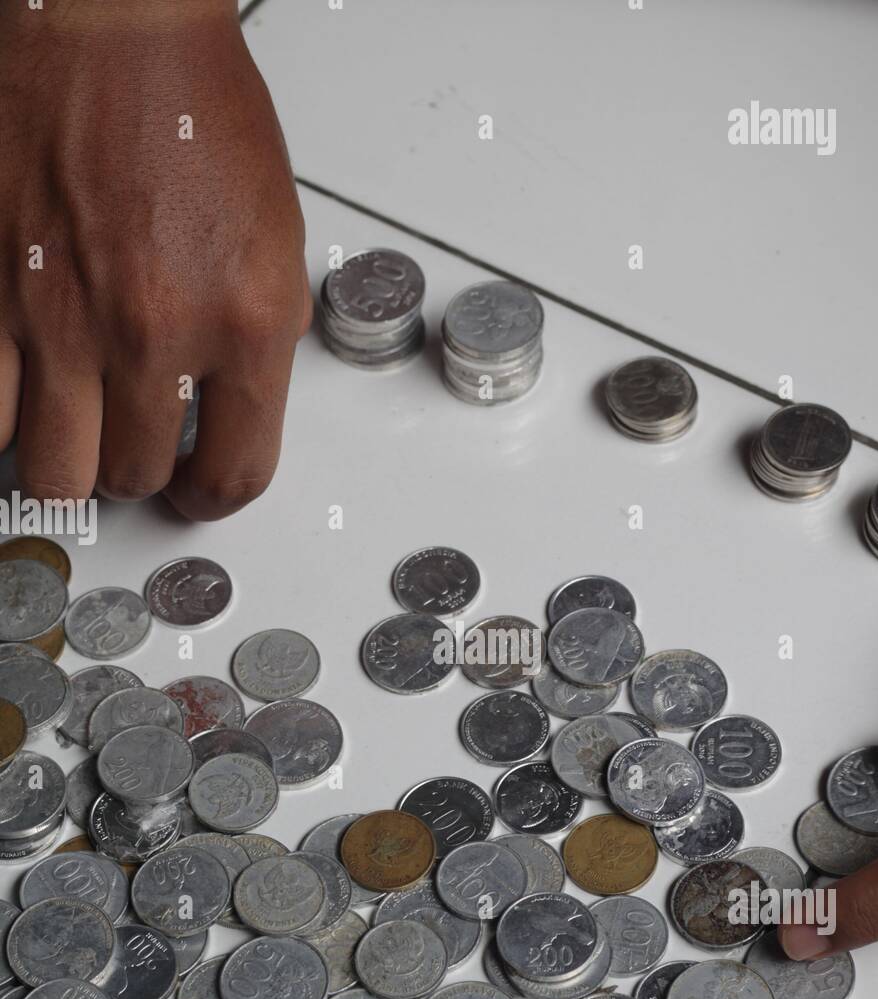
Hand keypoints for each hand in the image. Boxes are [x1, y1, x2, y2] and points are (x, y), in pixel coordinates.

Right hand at [0, 0, 310, 519]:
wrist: (111, 24)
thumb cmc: (195, 108)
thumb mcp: (275, 237)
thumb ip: (258, 336)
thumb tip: (234, 405)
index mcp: (248, 321)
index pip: (237, 472)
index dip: (215, 496)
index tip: (198, 492)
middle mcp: (159, 333)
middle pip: (137, 476)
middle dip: (139, 469)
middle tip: (134, 440)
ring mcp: (66, 317)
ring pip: (56, 470)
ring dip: (68, 459)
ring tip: (76, 426)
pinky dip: (5, 416)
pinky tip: (23, 391)